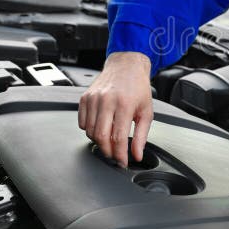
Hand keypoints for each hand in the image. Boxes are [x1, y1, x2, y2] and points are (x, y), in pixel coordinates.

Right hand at [78, 52, 152, 167]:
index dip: (119, 155)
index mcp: (124, 105)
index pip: (118, 138)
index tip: (122, 163)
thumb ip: (141, 136)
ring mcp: (93, 99)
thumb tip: (136, 155)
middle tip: (114, 155)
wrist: (126, 66)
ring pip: (89, 131)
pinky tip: (100, 127)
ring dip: (98, 141)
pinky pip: (82, 122)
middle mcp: (107, 101)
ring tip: (109, 140)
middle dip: (107, 151)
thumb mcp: (147, 112)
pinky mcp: (84, 98)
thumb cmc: (138, 88)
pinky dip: (89, 130)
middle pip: (100, 137)